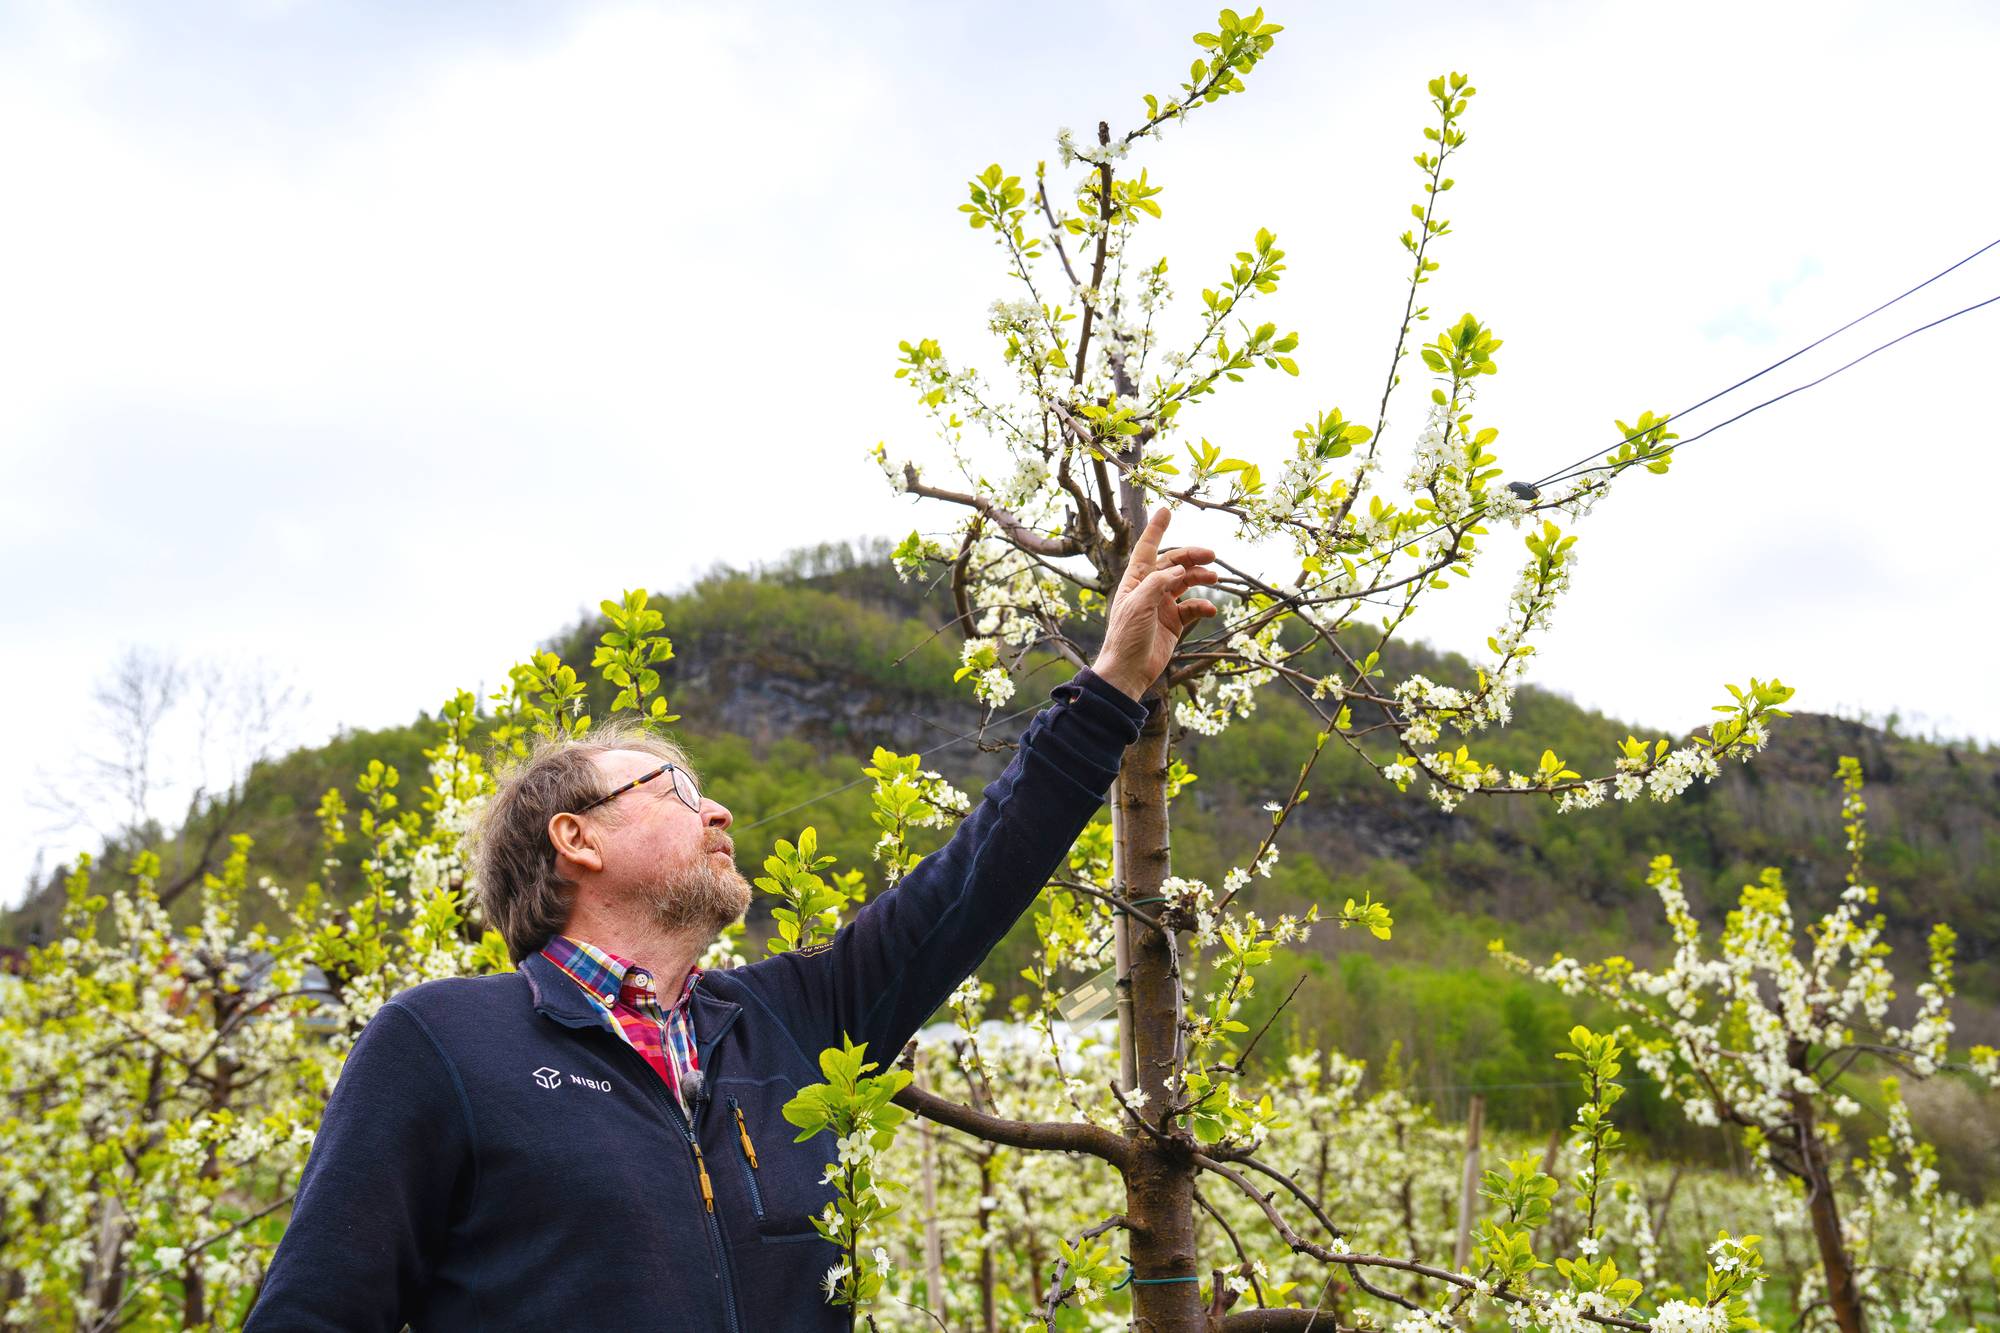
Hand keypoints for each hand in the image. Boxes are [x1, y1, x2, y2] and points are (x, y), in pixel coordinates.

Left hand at [1092, 507, 1218, 701]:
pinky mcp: (1174, 622)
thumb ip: (1158, 583)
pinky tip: (1209, 610)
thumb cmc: (1126, 637)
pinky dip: (1203, 606)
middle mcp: (1150, 589)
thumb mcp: (1138, 605)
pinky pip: (1193, 608)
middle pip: (1173, 564)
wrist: (1129, 671)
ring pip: (1186, 583)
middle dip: (1191, 556)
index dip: (1156, 529)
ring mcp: (1163, 605)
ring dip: (1200, 578)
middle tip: (1211, 555)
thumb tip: (1179, 570)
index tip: (1166, 510)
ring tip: (1214, 579)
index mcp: (1135, 581)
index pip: (1147, 549)